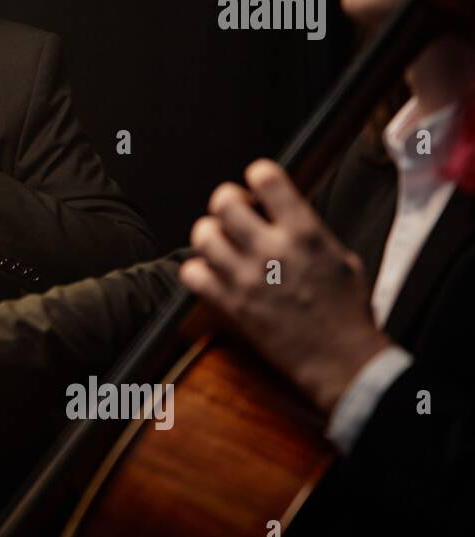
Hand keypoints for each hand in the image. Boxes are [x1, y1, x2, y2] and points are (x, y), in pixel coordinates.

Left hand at [179, 159, 390, 412]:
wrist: (341, 359)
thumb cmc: (347, 311)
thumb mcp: (341, 258)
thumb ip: (309, 232)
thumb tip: (285, 213)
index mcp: (305, 232)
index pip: (266, 177)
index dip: (257, 176)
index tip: (258, 188)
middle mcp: (272, 250)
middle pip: (223, 201)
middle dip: (227, 203)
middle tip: (235, 215)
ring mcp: (247, 277)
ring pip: (202, 235)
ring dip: (209, 236)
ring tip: (222, 245)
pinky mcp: (231, 304)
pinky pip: (191, 274)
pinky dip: (196, 270)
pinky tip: (212, 274)